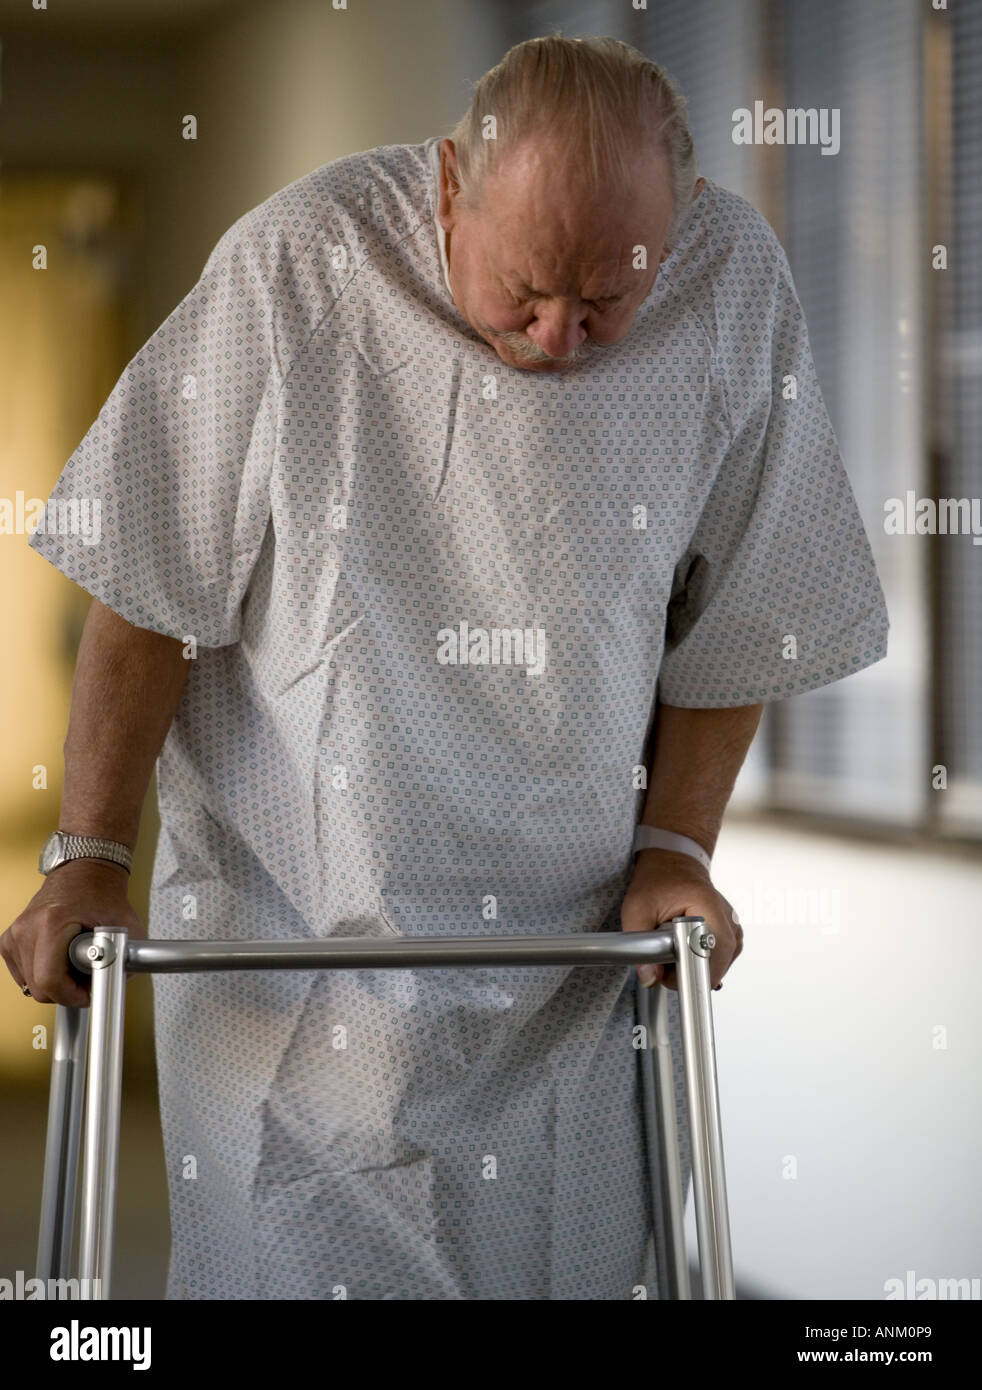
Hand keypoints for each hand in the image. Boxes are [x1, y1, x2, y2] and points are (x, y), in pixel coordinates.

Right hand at [1, 859, 144, 1006]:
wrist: (85, 871)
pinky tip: (58, 961)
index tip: (87, 992)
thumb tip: (118, 985)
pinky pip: (22, 974)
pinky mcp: (9, 940)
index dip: (72, 995)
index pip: (49, 981)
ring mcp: (15, 934)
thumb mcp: (124, 925)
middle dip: (65, 991)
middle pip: (38, 987)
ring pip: (29, 983)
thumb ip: (125, 958)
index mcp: (51, 923)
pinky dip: (41, 974)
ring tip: (74, 965)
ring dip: (54, 983)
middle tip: (85, 979)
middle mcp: (27, 928)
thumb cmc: (101, 892)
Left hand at [620, 847, 741, 990]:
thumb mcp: (637, 909)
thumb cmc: (657, 881)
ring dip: (697, 967)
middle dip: (689, 972)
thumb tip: (650, 978)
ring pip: (721, 966)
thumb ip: (639, 945)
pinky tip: (689, 949)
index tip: (669, 971)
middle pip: (717, 966)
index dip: (686, 972)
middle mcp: (727, 916)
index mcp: (706, 906)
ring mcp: (733, 925)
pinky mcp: (733, 931)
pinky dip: (704, 960)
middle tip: (668, 959)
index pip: (709, 957)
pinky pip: (723, 959)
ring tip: (677, 950)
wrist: (673, 864)